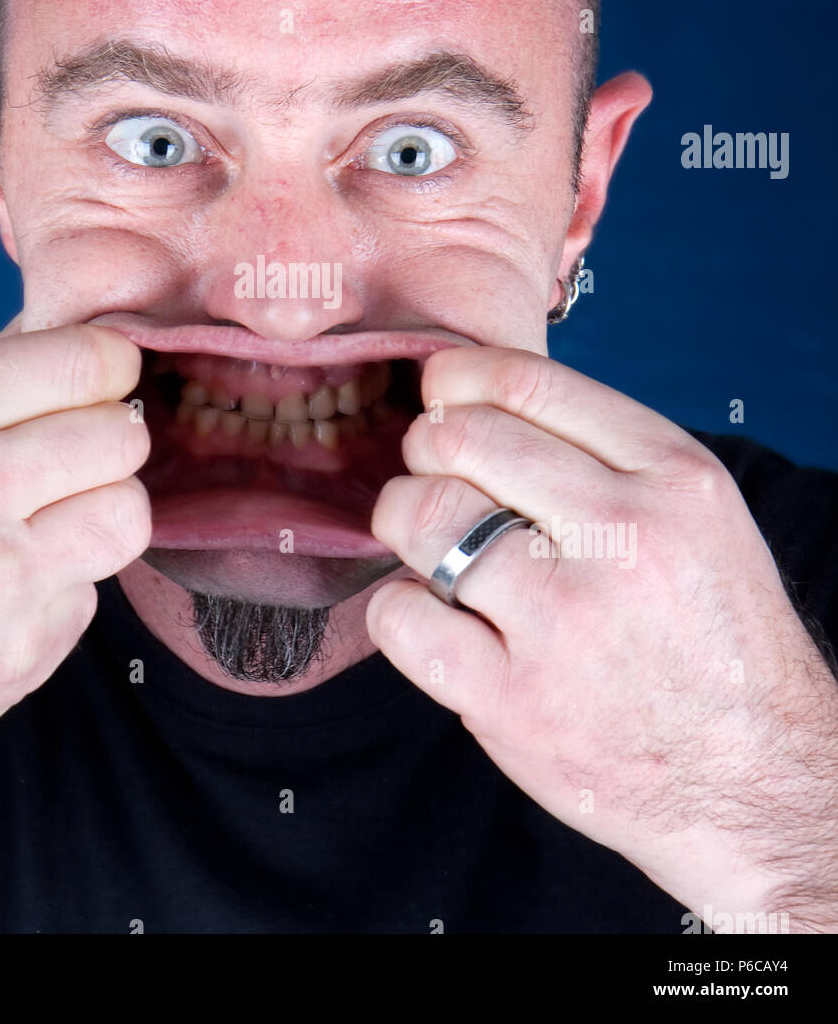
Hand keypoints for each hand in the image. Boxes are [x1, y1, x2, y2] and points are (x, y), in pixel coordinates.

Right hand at [0, 324, 149, 783]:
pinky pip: (84, 603)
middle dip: (108, 444)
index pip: (93, 360)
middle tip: (74, 463)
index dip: (108, 371)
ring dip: (99, 518)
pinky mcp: (13, 660)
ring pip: (127, 520)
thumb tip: (81, 340)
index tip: (98, 389)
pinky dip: (54, 595)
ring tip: (49, 527)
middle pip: (125, 439)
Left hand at [367, 347, 837, 929]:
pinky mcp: (513, 699)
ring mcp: (563, 619)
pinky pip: (401, 615)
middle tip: (433, 477)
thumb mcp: (695, 514)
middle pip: (459, 440)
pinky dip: (401, 607)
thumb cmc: (711, 638)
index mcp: (671, 476)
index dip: (458, 379)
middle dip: (426, 449)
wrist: (754, 776)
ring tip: (431, 545)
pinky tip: (437, 616)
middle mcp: (621, 535)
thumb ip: (601, 455)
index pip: (528, 383)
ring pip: (421, 515)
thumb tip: (478, 405)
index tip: (442, 394)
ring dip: (404, 521)